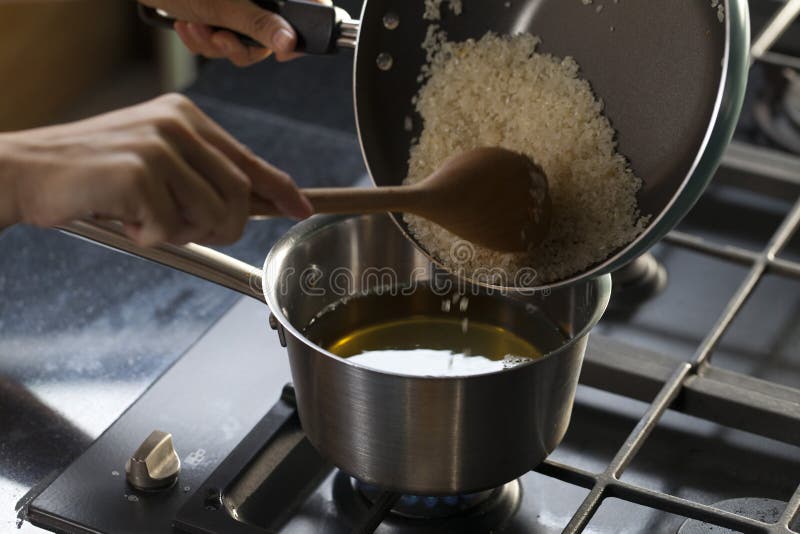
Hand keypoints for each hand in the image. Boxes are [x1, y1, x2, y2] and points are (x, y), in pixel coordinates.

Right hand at [0, 94, 311, 245]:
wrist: (26, 170)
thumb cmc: (93, 174)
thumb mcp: (155, 161)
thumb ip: (200, 176)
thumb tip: (248, 205)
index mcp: (185, 118)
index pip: (249, 159)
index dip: (280, 189)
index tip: (301, 208)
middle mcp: (177, 125)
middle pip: (238, 194)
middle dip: (223, 227)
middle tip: (186, 232)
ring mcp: (158, 146)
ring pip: (210, 214)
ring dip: (181, 233)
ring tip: (144, 218)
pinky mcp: (138, 172)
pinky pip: (168, 228)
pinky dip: (148, 236)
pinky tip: (122, 219)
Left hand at [140, 0, 327, 65]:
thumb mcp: (224, 6)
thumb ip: (259, 25)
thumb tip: (289, 43)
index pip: (305, 7)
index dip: (298, 34)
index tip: (282, 52)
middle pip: (269, 36)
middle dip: (238, 45)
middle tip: (220, 37)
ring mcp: (237, 6)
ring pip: (242, 43)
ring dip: (214, 44)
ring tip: (196, 26)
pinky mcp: (217, 14)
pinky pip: (220, 41)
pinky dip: (202, 40)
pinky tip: (187, 25)